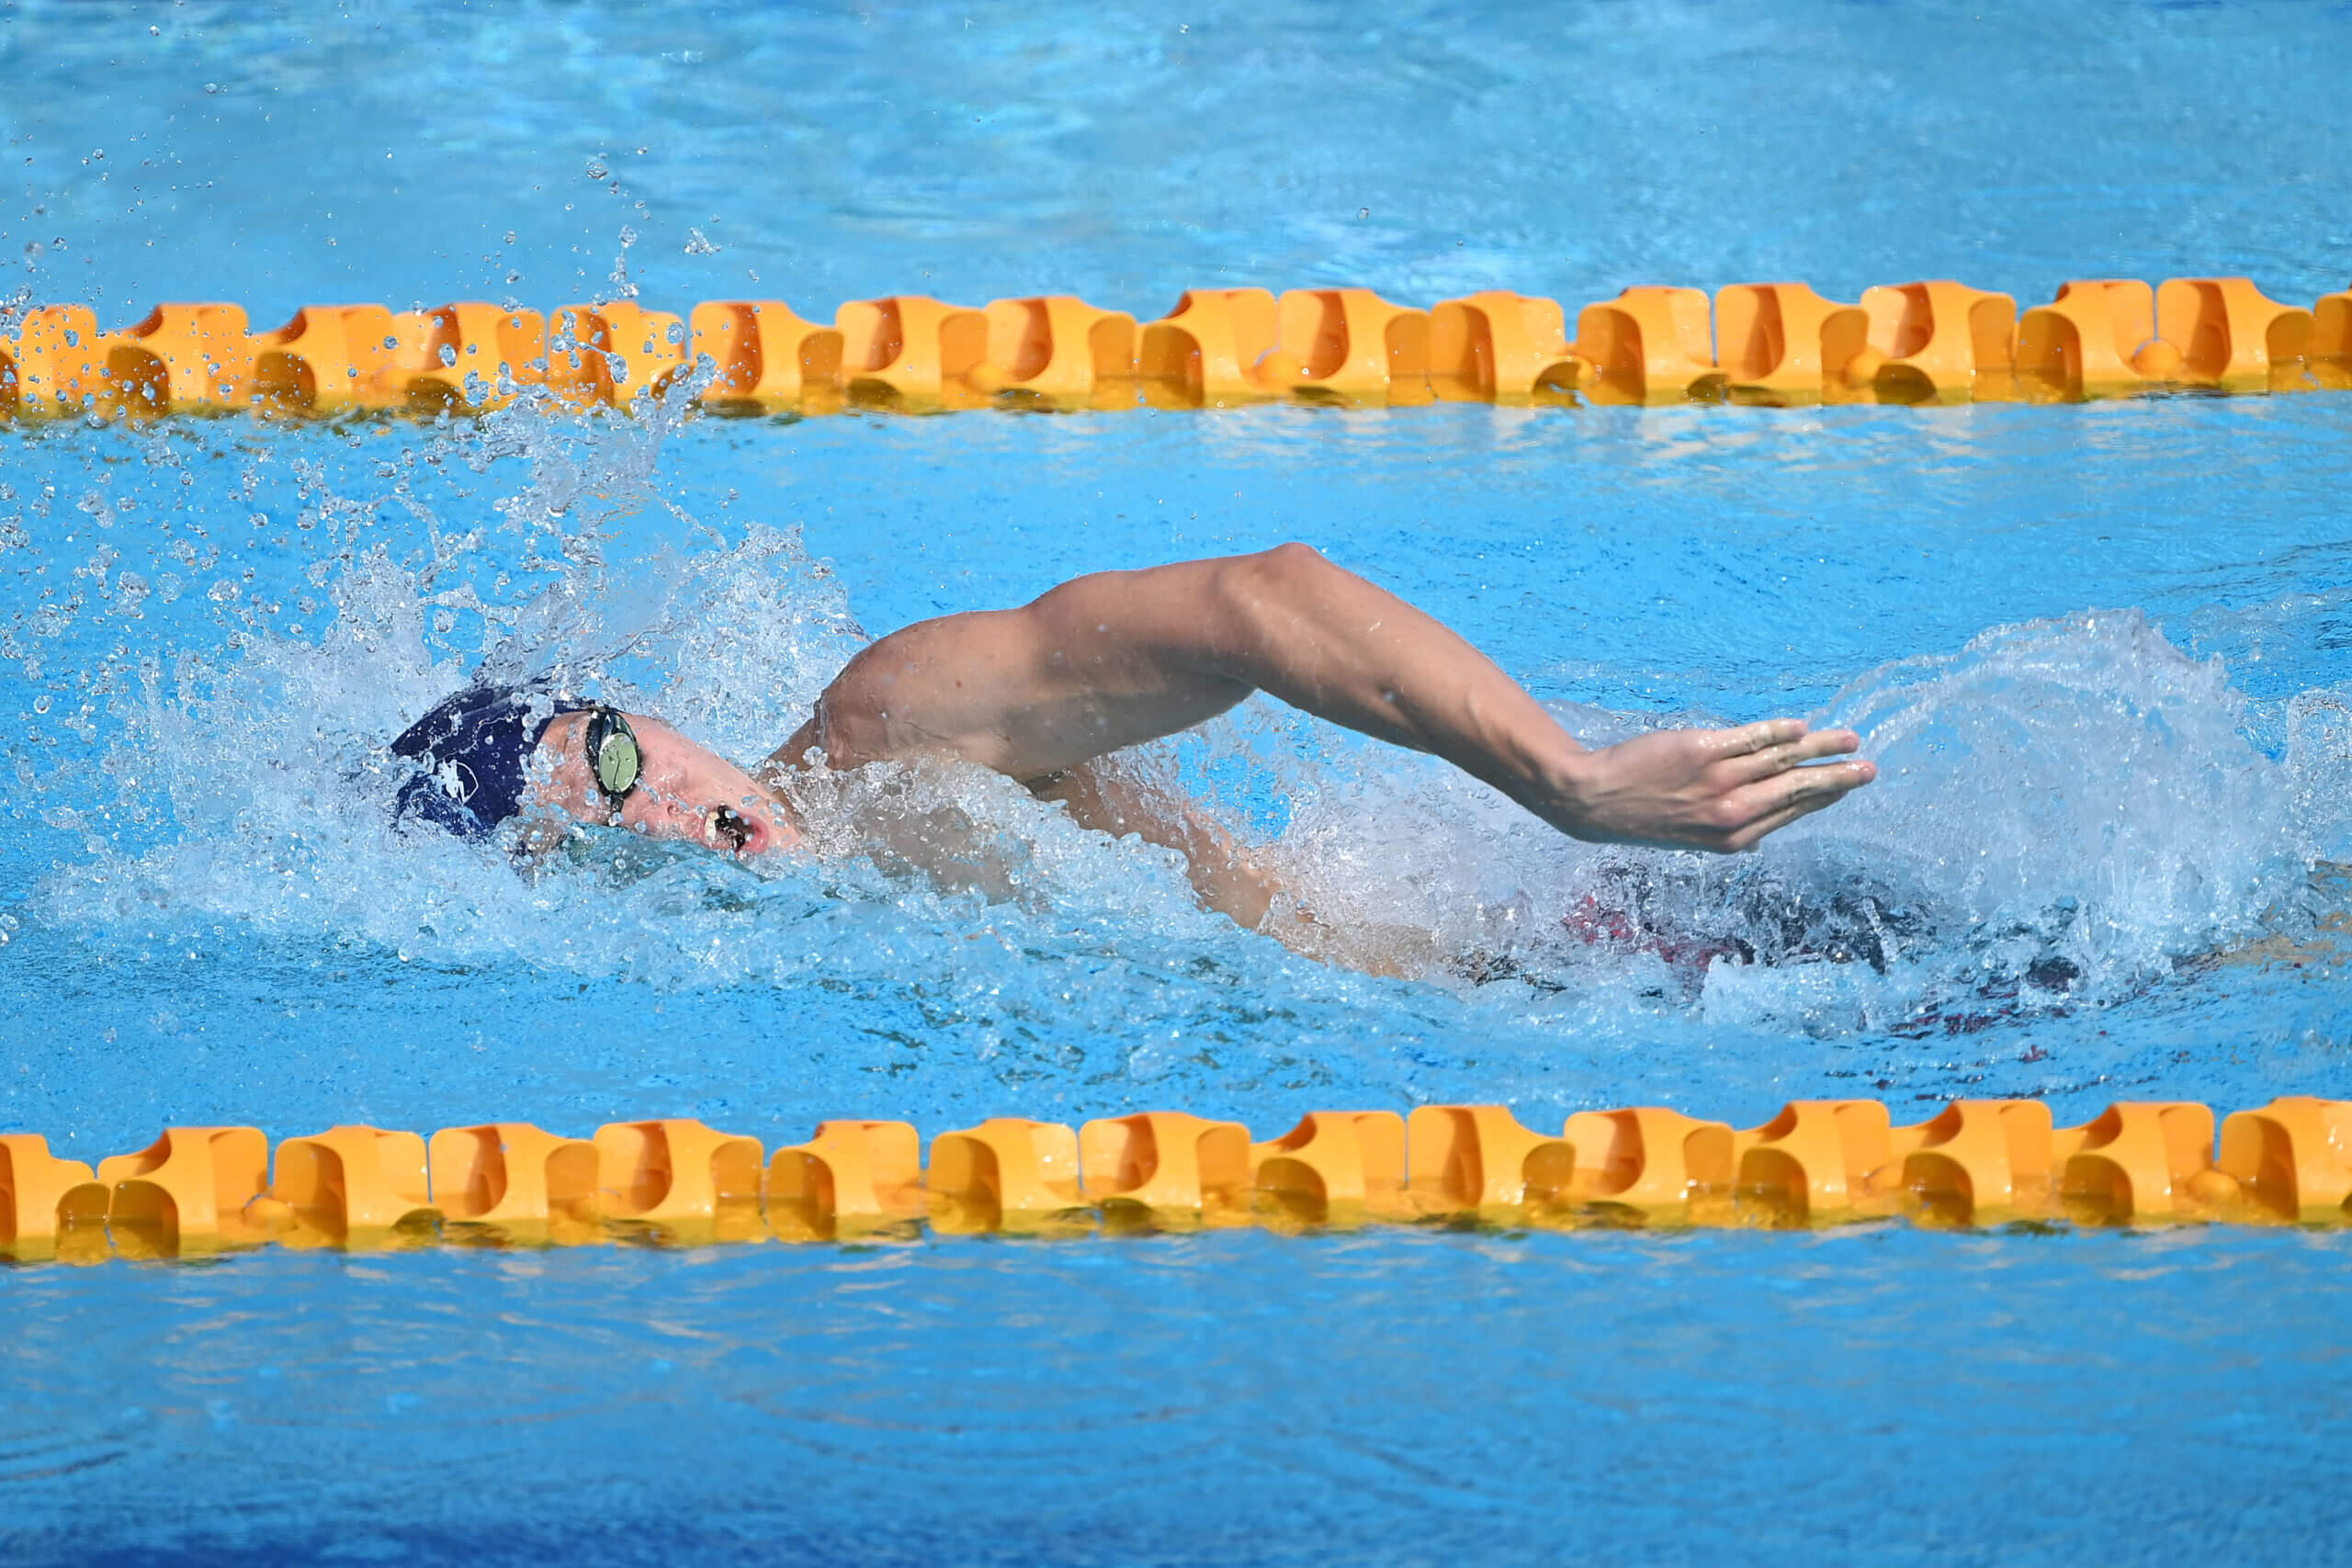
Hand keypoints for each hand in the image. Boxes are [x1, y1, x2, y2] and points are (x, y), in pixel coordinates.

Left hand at [1545, 719, 1874, 852]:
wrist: (1594, 800)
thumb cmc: (1643, 817)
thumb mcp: (1691, 840)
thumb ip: (1728, 833)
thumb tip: (1760, 838)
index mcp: (1733, 839)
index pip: (1791, 813)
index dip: (1823, 799)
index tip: (1847, 788)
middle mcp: (1732, 812)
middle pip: (1798, 789)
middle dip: (1838, 779)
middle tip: (1869, 768)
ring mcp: (1720, 781)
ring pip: (1782, 761)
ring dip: (1820, 748)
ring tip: (1847, 740)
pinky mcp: (1704, 751)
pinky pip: (1752, 739)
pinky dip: (1779, 731)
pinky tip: (1800, 726)